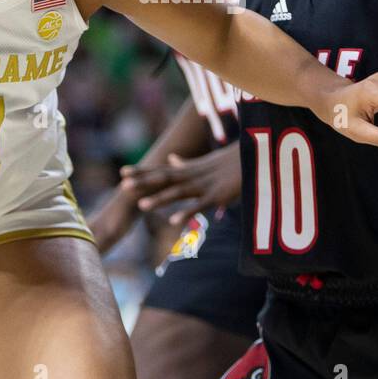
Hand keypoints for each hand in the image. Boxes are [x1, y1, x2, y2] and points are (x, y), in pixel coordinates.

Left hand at [120, 143, 241, 227]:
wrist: (254, 157)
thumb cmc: (230, 161)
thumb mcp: (204, 162)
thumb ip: (185, 163)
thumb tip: (170, 158)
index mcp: (189, 170)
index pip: (161, 170)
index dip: (143, 172)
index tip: (123, 173)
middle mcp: (192, 176)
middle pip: (164, 179)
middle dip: (144, 183)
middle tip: (123, 186)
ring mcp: (203, 186)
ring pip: (177, 193)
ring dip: (159, 199)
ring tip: (141, 205)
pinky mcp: (216, 196)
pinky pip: (198, 206)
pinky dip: (186, 213)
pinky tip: (173, 221)